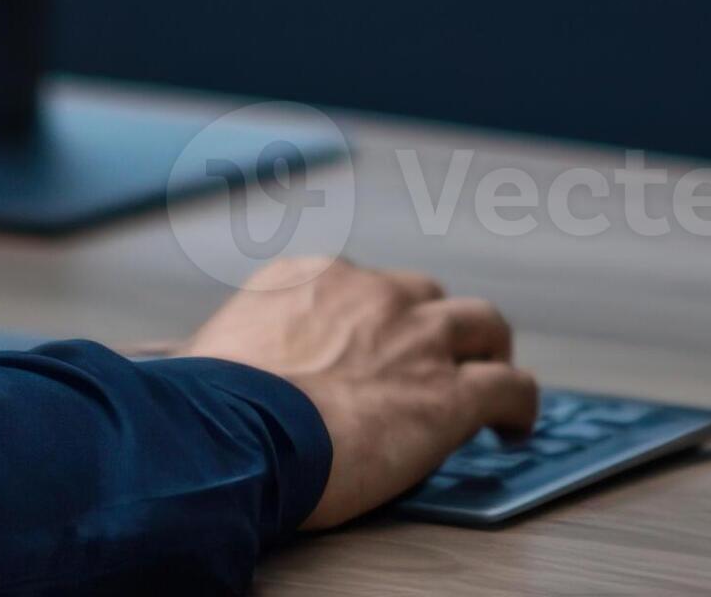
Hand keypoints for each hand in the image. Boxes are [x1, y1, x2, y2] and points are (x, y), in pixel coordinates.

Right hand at [179, 257, 539, 528]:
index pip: (356, 285)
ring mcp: (418, 339)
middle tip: (430, 358)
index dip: (368, 320)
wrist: (238, 433)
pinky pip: (512, 388)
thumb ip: (226, 353)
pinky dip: (520, 405)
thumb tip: (190, 370)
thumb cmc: (210, 405)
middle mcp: (370, 293)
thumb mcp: (207, 354)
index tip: (364, 347)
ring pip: (483, 325)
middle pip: (424, 295)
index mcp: (308, 277)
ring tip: (491, 377)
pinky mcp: (451, 395)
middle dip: (430, 325)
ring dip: (489, 350)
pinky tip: (516, 426)